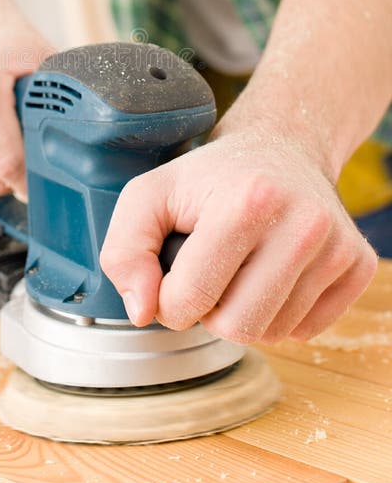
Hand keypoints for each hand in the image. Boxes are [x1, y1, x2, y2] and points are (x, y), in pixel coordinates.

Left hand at [100, 127, 377, 342]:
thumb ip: (125, 251)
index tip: (173, 269)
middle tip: (208, 269)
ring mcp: (336, 245)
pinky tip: (272, 273)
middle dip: (208, 310)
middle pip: (237, 327)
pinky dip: (279, 313)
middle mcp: (303, 223)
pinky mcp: (358, 263)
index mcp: (247, 201)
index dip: (168, 298)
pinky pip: (306, 331)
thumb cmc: (210, 176)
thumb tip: (142, 312)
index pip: (190, 299)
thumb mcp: (150, 194)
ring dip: (243, 312)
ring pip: (272, 334)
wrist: (281, 148)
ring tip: (240, 266)